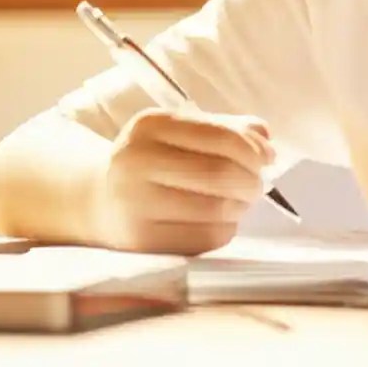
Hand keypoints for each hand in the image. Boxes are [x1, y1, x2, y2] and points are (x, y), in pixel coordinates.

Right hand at [96, 108, 274, 254]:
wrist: (100, 199)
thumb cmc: (153, 161)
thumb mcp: (180, 132)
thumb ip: (226, 128)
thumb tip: (265, 137)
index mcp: (150, 125)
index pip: (220, 136)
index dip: (254, 149)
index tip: (267, 158)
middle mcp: (136, 161)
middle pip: (220, 174)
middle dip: (251, 180)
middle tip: (257, 184)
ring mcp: (136, 204)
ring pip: (217, 208)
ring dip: (241, 206)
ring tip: (240, 202)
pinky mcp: (143, 241)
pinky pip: (206, 238)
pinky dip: (226, 228)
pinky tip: (221, 220)